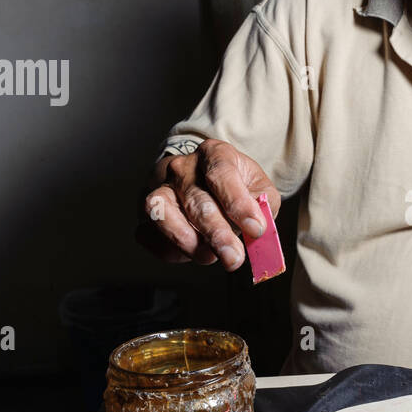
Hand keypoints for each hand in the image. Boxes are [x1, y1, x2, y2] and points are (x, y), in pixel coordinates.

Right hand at [137, 138, 278, 271]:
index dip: (238, 204)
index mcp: (214, 153)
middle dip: (216, 233)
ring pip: (163, 212)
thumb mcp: (258, 187)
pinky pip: (148, 231)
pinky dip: (165, 247)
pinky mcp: (148, 211)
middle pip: (196, 199)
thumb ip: (263, 204)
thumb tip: (256, 226)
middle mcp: (183, 167)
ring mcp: (161, 187)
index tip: (255, 229)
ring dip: (186, 240)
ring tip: (208, 256)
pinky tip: (187, 254)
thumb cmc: (236, 187)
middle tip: (233, 257)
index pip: (221, 173)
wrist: (205, 182)